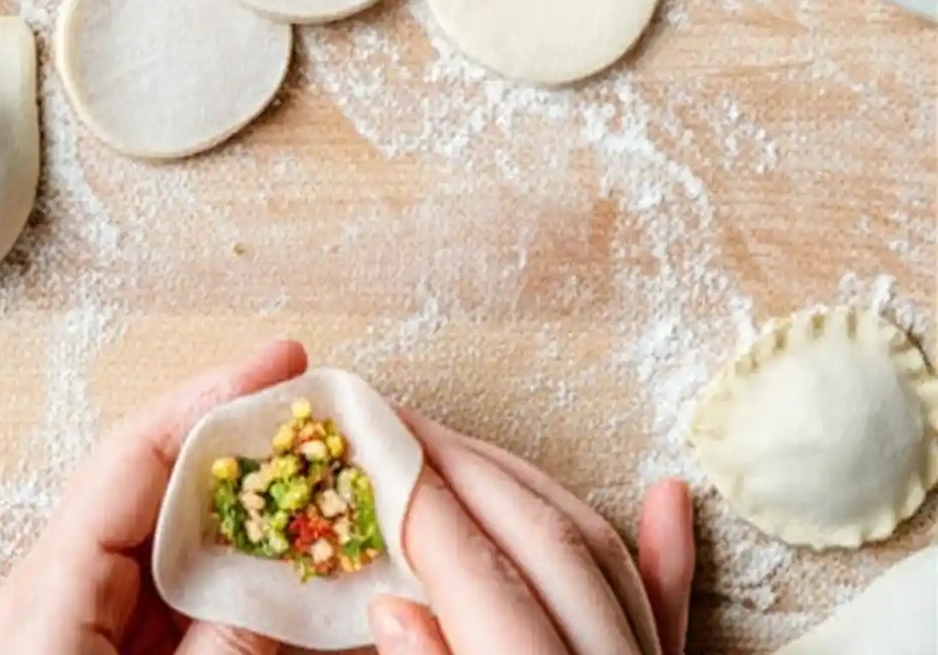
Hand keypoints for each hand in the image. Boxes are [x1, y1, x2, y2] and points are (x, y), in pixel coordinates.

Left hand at [0, 340, 307, 654]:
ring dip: (244, 500)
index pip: (135, 454)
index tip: (278, 365)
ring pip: (174, 523)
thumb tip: (291, 567)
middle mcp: (61, 581)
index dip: (210, 399)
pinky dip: (230, 554)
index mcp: (54, 587)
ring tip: (316, 478)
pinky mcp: (108, 635)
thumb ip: (230, 636)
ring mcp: (84, 606)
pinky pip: (175, 572)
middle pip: (157, 477)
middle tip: (312, 414)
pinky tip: (279, 552)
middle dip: (239, 440)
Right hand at [368, 412, 695, 654]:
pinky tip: (663, 495)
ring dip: (530, 488)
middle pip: (541, 540)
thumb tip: (392, 609)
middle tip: (396, 427)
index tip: (367, 445)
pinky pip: (671, 611)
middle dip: (461, 468)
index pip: (473, 569)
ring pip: (602, 554)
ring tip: (462, 446)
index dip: (416, 499)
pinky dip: (663, 552)